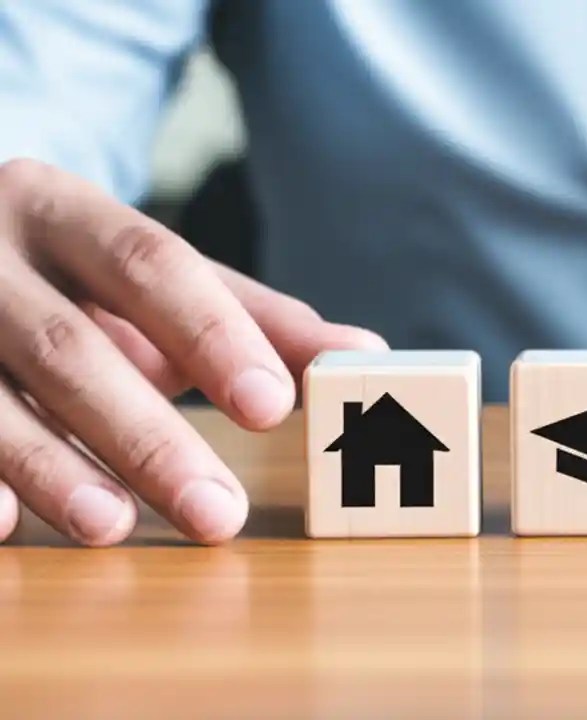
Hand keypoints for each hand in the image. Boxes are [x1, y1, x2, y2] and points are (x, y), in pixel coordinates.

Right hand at [0, 159, 385, 545]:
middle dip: (145, 435)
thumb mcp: (153, 283)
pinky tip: (2, 529)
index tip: (273, 407)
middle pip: (71, 347)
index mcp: (63, 210)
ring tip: (112, 527)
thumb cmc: (71, 276)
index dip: (212, 334)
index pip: (148, 262)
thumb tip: (365, 354)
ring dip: (51, 469)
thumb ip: (253, 318)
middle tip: (217, 512)